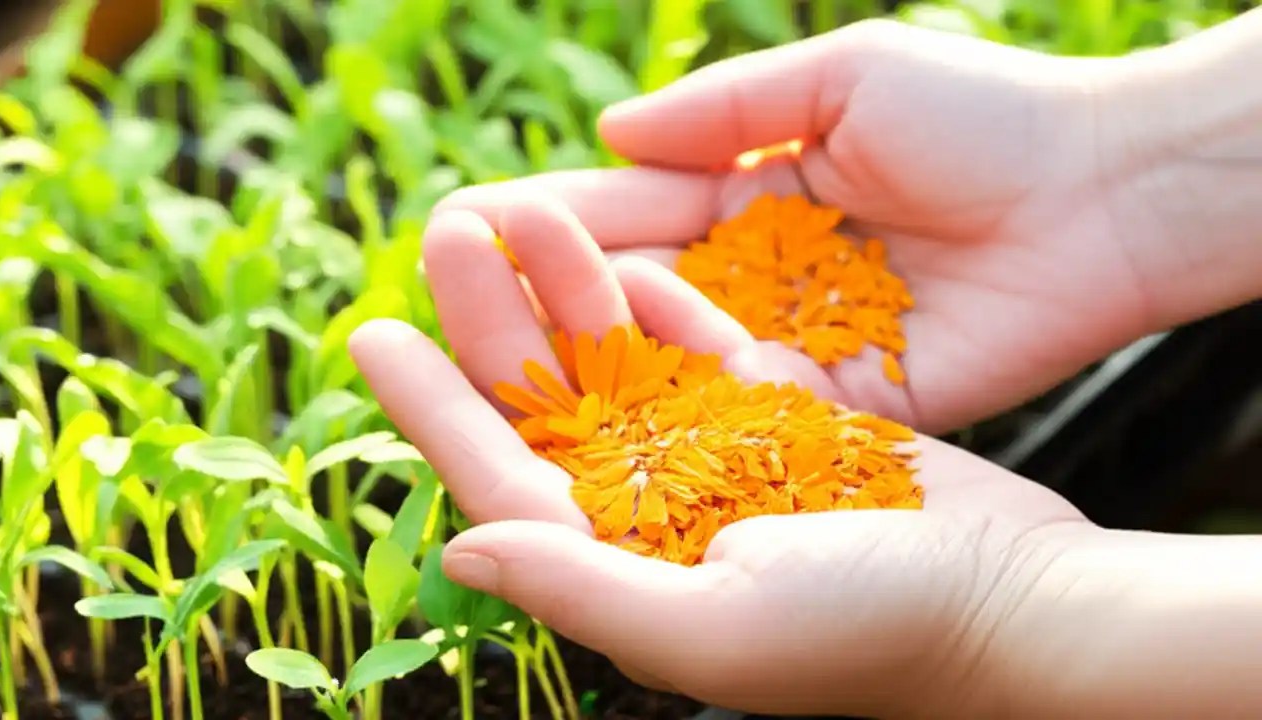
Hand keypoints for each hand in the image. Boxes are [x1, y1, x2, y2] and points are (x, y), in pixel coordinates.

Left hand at [347, 196, 1099, 717]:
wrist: (1017, 597)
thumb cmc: (872, 632)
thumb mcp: (710, 623)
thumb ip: (579, 588)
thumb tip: (463, 551)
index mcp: (621, 566)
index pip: (499, 474)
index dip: (431, 405)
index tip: (371, 333)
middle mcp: (654, 512)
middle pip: (547, 400)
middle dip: (490, 317)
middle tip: (442, 230)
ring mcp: (716, 459)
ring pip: (618, 360)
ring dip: (569, 286)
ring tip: (525, 209)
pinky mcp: (780, 418)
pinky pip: (700, 349)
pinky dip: (659, 302)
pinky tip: (621, 253)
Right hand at [433, 17, 1261, 434]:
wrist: (1104, 197)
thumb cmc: (983, 118)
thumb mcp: (842, 78)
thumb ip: (724, 111)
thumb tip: (608, 133)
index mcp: (756, 194)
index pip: (633, 211)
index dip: (552, 220)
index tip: (468, 224)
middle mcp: (760, 276)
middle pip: (633, 291)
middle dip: (544, 294)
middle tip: (446, 297)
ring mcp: (795, 347)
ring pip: (673, 357)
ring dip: (585, 358)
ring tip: (489, 358)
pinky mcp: (839, 407)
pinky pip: (744, 409)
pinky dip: (674, 409)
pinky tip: (595, 415)